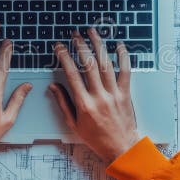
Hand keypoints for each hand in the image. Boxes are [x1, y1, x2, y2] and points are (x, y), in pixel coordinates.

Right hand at [49, 28, 139, 161]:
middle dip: (81, 46)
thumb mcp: (73, 124)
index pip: (72, 74)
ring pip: (106, 64)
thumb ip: (63, 103)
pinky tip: (119, 45)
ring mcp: (114, 94)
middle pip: (89, 65)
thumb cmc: (96, 138)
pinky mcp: (125, 94)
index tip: (59, 47)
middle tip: (75, 35)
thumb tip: (53, 86)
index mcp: (84, 104)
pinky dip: (123, 57)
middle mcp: (99, 96)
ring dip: (99, 45)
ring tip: (93, 32)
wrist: (120, 147)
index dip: (64, 57)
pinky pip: (126, 72)